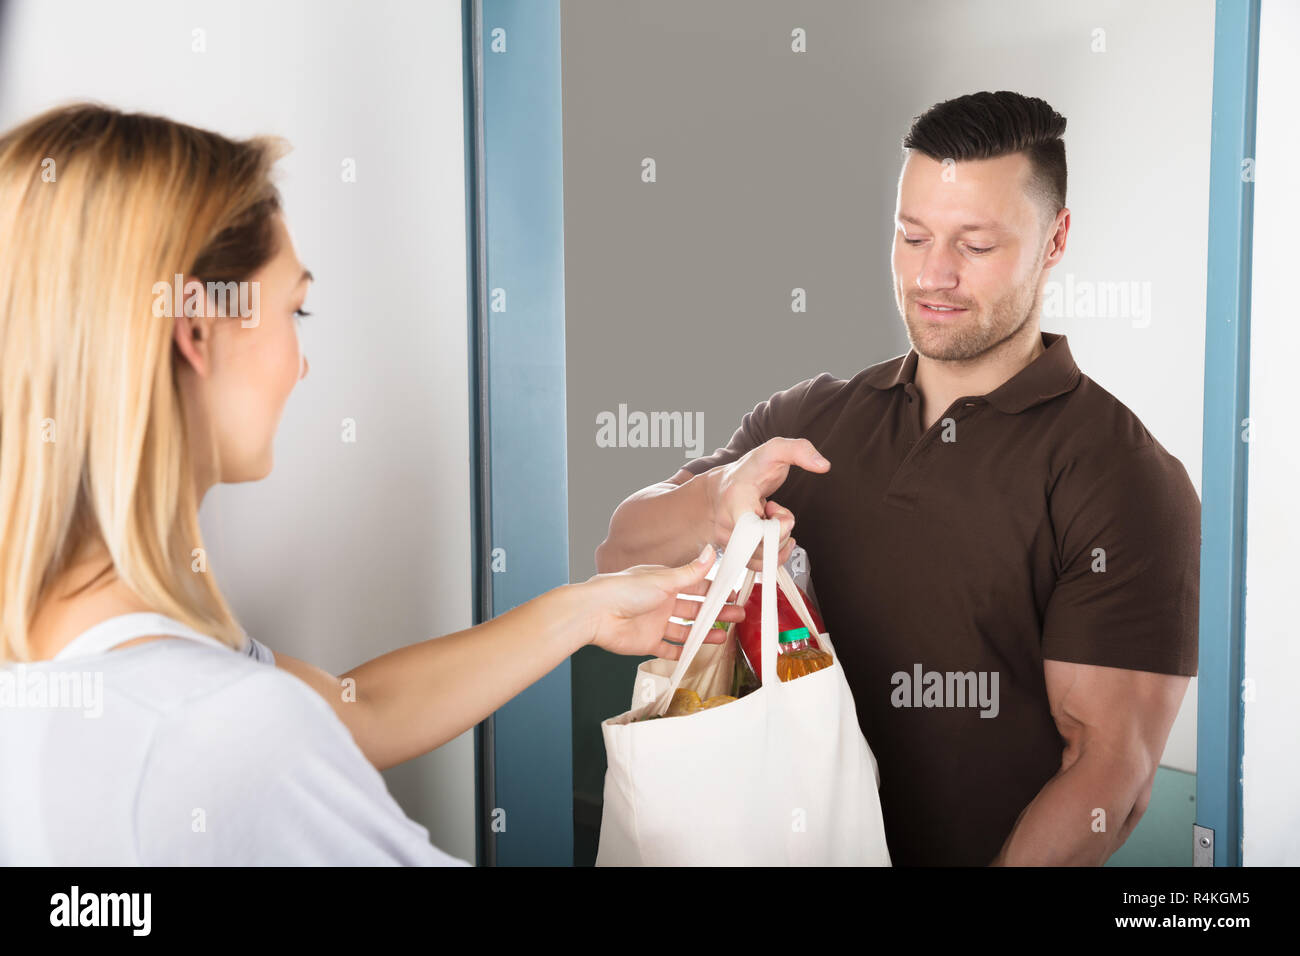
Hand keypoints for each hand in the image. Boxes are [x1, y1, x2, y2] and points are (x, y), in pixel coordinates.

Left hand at [582, 545, 745, 658]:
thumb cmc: (624, 590)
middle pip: (695, 608)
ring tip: (723, 637)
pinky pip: (669, 648)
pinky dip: (682, 652)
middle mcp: (662, 601)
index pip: (696, 585)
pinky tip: (697, 654)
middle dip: (716, 613)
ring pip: (686, 629)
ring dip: (704, 633)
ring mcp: (655, 622)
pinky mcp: (647, 641)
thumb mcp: (664, 579)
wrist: (596, 614)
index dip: (715, 591)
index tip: (734, 595)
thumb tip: (710, 551)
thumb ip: (691, 571)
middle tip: (737, 616)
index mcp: (665, 582)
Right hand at [704, 437, 829, 570]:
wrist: (720, 487)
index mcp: (736, 498)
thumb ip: (799, 450)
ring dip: (777, 540)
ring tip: (769, 520)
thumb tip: (823, 465)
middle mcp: (727, 522)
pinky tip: (775, 537)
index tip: (780, 514)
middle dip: (782, 530)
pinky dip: (773, 554)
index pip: (752, 529)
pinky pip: (759, 565)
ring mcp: (728, 540)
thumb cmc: (748, 471)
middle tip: (775, 510)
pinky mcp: (733, 552)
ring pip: (763, 557)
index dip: (774, 530)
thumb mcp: (774, 451)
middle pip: (764, 546)